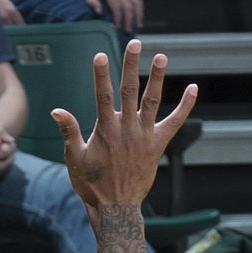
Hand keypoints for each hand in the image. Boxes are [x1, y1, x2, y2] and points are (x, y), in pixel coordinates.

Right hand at [56, 39, 197, 209]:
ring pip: (152, 101)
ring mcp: (145, 136)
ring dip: (158, 77)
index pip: (102, 96)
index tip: (101, 55)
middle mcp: (127, 130)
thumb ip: (69, 133)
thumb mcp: (75, 159)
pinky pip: (175, 122)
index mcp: (105, 131)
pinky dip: (186, 105)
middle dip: (131, 65)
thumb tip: (57, 111)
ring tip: (162, 56)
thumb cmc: (92, 185)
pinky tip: (194, 88)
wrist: (117, 209)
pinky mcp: (158, 145)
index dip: (101, 75)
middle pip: (129, 91)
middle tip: (135, 43)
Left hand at [84, 0, 142, 31]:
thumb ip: (91, 1)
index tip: (117, 27)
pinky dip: (140, 7)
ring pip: (136, 2)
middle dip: (128, 20)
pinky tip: (140, 16)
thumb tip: (99, 13)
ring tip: (137, 26)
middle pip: (128, 6)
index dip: (118, 18)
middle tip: (128, 31)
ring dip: (137, 15)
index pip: (116, 6)